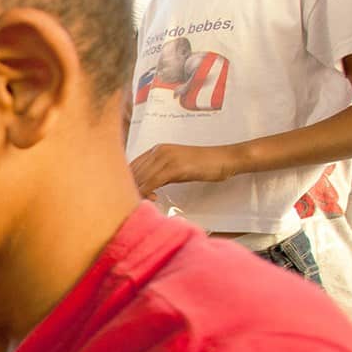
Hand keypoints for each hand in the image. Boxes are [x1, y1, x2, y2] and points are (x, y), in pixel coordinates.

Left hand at [131, 142, 248, 197]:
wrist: (225, 159)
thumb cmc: (203, 164)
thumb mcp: (175, 167)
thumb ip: (158, 173)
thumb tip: (143, 186)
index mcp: (156, 149)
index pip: (131, 165)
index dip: (125, 181)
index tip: (127, 194)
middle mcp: (158, 151)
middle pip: (132, 172)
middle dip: (129, 188)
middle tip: (134, 201)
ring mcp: (165, 158)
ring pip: (140, 178)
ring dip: (137, 192)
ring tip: (143, 202)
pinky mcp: (174, 167)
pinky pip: (152, 182)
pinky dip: (147, 192)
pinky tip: (153, 198)